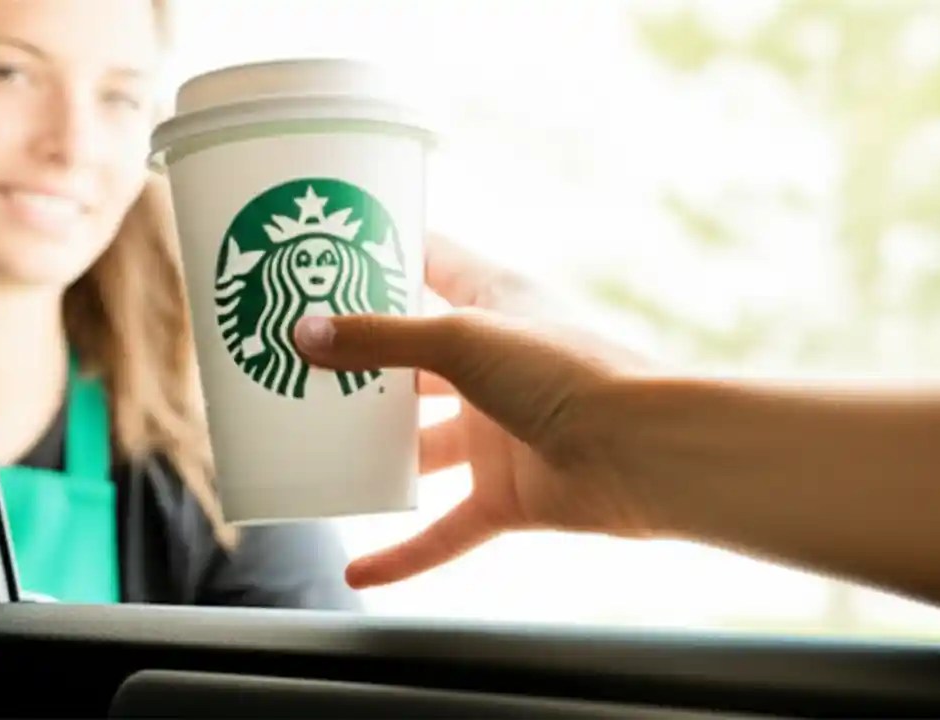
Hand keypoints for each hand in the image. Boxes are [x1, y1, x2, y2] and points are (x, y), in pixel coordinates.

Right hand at [294, 233, 657, 588]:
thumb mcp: (463, 341)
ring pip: (421, 446)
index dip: (387, 253)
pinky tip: (358, 569)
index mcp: (493, 306)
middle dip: (361, 365)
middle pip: (413, 362)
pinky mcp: (506, 496)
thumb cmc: (568, 374)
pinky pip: (445, 530)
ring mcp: (498, 434)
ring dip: (374, 454)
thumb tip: (306, 334)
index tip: (331, 251)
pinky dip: (405, 553)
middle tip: (296, 363)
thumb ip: (382, 339)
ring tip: (310, 454)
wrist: (643, 454)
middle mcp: (492, 366)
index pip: (434, 263)